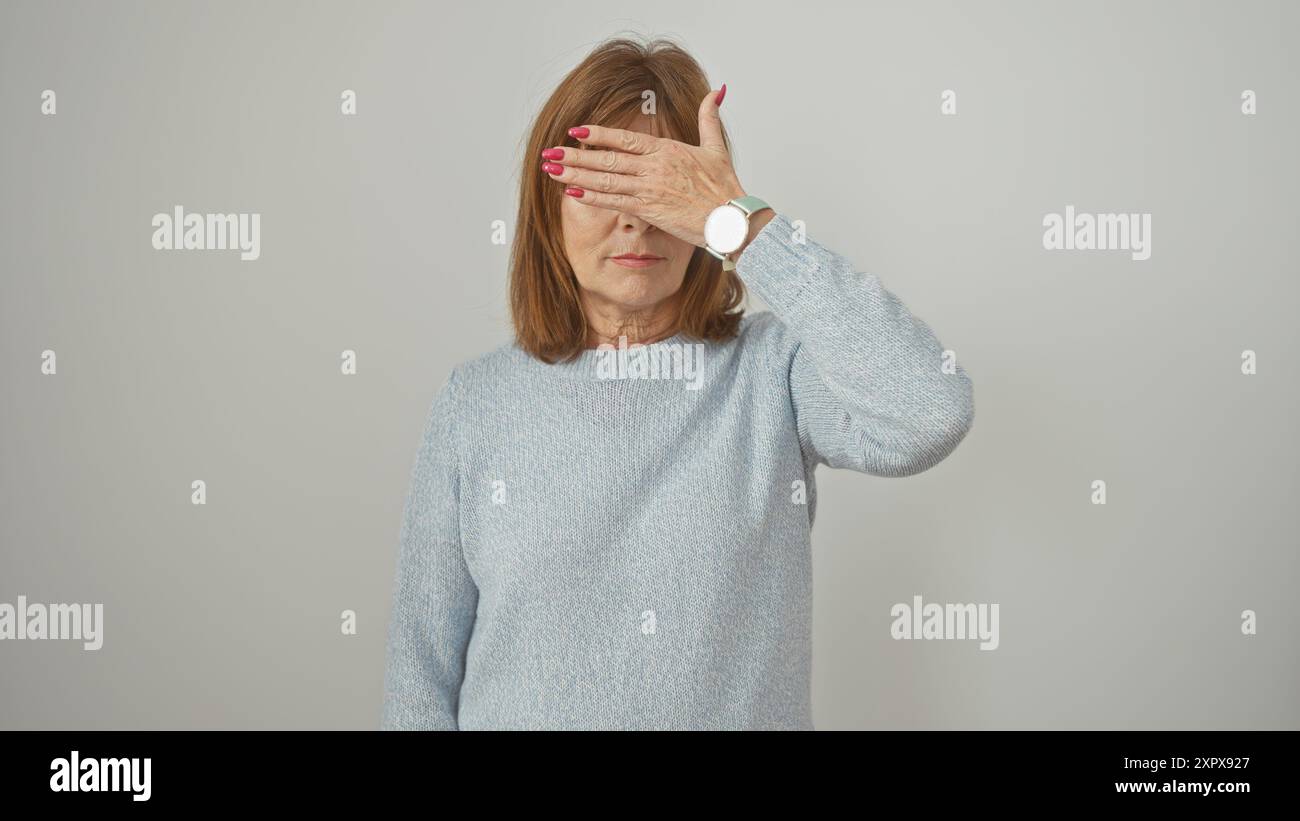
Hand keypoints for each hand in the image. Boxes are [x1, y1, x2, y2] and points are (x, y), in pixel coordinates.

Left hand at [539, 88, 746, 248]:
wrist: (732, 218)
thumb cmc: (725, 187)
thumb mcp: (716, 147)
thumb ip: (709, 118)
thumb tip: (715, 91)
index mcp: (666, 150)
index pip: (625, 139)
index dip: (598, 134)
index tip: (576, 131)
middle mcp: (653, 167)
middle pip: (606, 159)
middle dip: (574, 156)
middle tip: (549, 153)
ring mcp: (649, 189)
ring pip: (604, 180)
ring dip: (574, 175)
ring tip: (551, 170)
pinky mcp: (649, 210)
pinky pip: (613, 202)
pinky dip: (591, 197)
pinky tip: (571, 192)